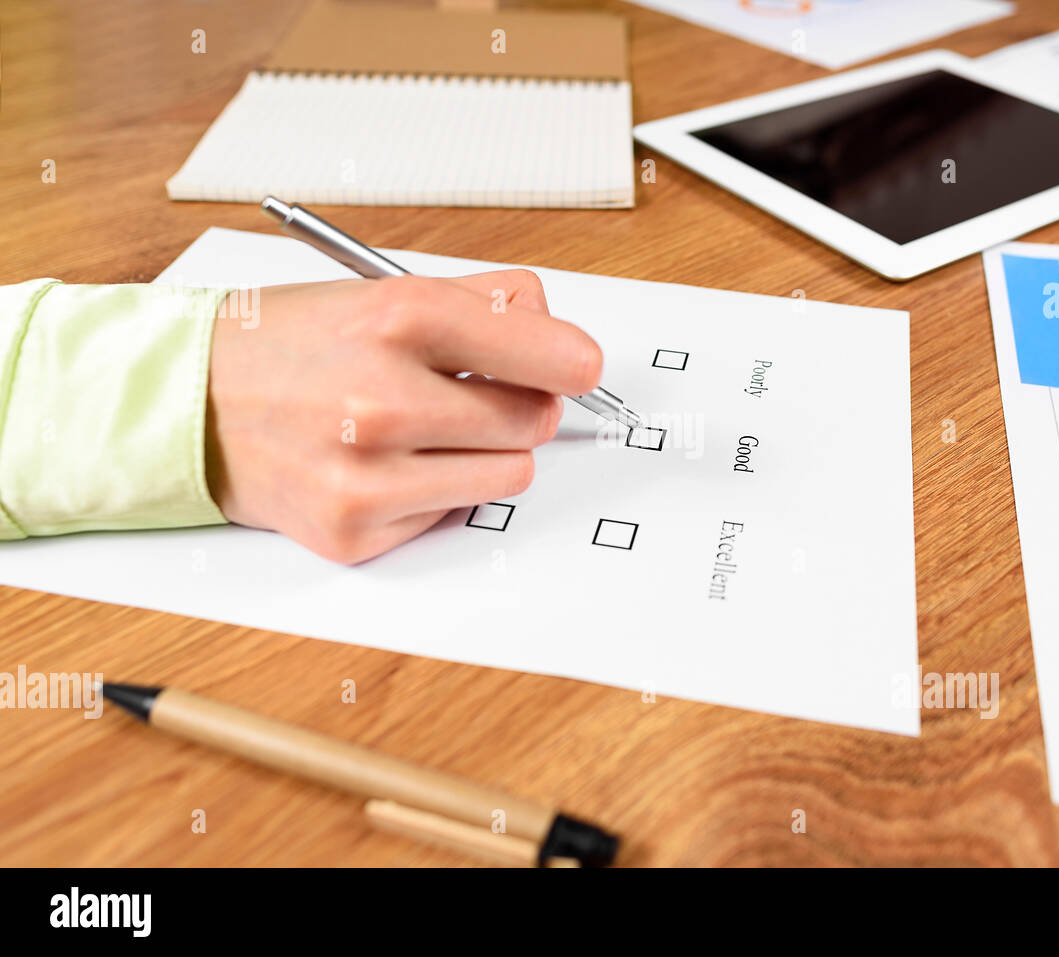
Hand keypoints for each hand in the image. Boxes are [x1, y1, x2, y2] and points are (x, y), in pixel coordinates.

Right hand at [205, 270, 601, 563]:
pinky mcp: (353, 530)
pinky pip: (453, 514)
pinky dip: (434, 491)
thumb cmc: (291, 344)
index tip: (576, 367)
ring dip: (486, 454)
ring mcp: (366, 474)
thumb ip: (483, 301)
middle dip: (518, 405)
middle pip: (535, 420)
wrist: (186, 401)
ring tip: (426, 430)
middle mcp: (382, 399)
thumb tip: (558, 332)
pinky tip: (382, 464)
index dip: (572, 362)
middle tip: (472, 394)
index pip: (547, 354)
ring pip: (510, 475)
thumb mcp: (380, 292)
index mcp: (399, 319)